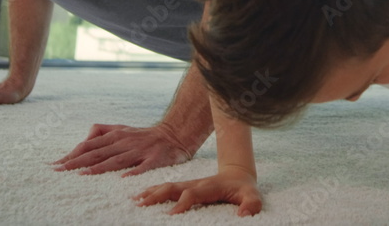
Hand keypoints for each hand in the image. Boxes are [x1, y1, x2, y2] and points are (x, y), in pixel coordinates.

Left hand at [52, 123, 192, 175]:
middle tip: (60, 171)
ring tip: (82, 175)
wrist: (175, 133)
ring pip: (116, 159)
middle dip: (77, 162)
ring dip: (99, 167)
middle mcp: (125, 141)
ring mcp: (140, 150)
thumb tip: (85, 139)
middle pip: (98, 152)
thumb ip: (102, 132)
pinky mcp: (155, 158)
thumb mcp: (122, 129)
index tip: (56, 165)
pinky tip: (123, 178)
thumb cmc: (144, 135)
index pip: (89, 145)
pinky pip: (143, 167)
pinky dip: (133, 172)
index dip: (72, 154)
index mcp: (116, 135)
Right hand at [133, 167, 261, 215]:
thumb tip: (243, 215)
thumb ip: (251, 203)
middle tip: (142, 205)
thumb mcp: (253, 195)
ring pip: (166, 186)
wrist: (238, 173)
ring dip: (151, 193)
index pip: (192, 194)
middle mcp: (195, 184)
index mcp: (209, 186)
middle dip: (157, 195)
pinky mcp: (184, 186)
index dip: (181, 203)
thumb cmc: (243, 187)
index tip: (170, 215)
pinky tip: (139, 197)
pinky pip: (165, 188)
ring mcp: (188, 184)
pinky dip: (151, 191)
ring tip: (135, 201)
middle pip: (173, 187)